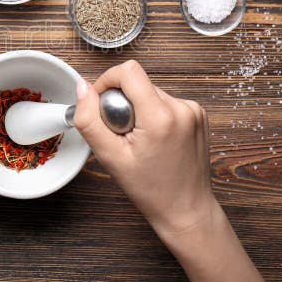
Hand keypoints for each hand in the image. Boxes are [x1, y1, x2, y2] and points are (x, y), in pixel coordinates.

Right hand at [74, 60, 214, 235]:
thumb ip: (89, 119)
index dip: (108, 82)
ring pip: (151, 92)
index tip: (104, 106)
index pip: (129, 71)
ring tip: (141, 141)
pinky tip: (155, 140)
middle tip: (124, 135)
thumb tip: (82, 87)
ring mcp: (193, 110)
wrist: (186, 209)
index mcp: (161, 116)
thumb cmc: (150, 190)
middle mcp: (182, 108)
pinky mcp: (198, 114)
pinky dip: (154, 115)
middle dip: (124, 103)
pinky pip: (165, 101)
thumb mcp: (110, 157)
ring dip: (139, 109)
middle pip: (138, 83)